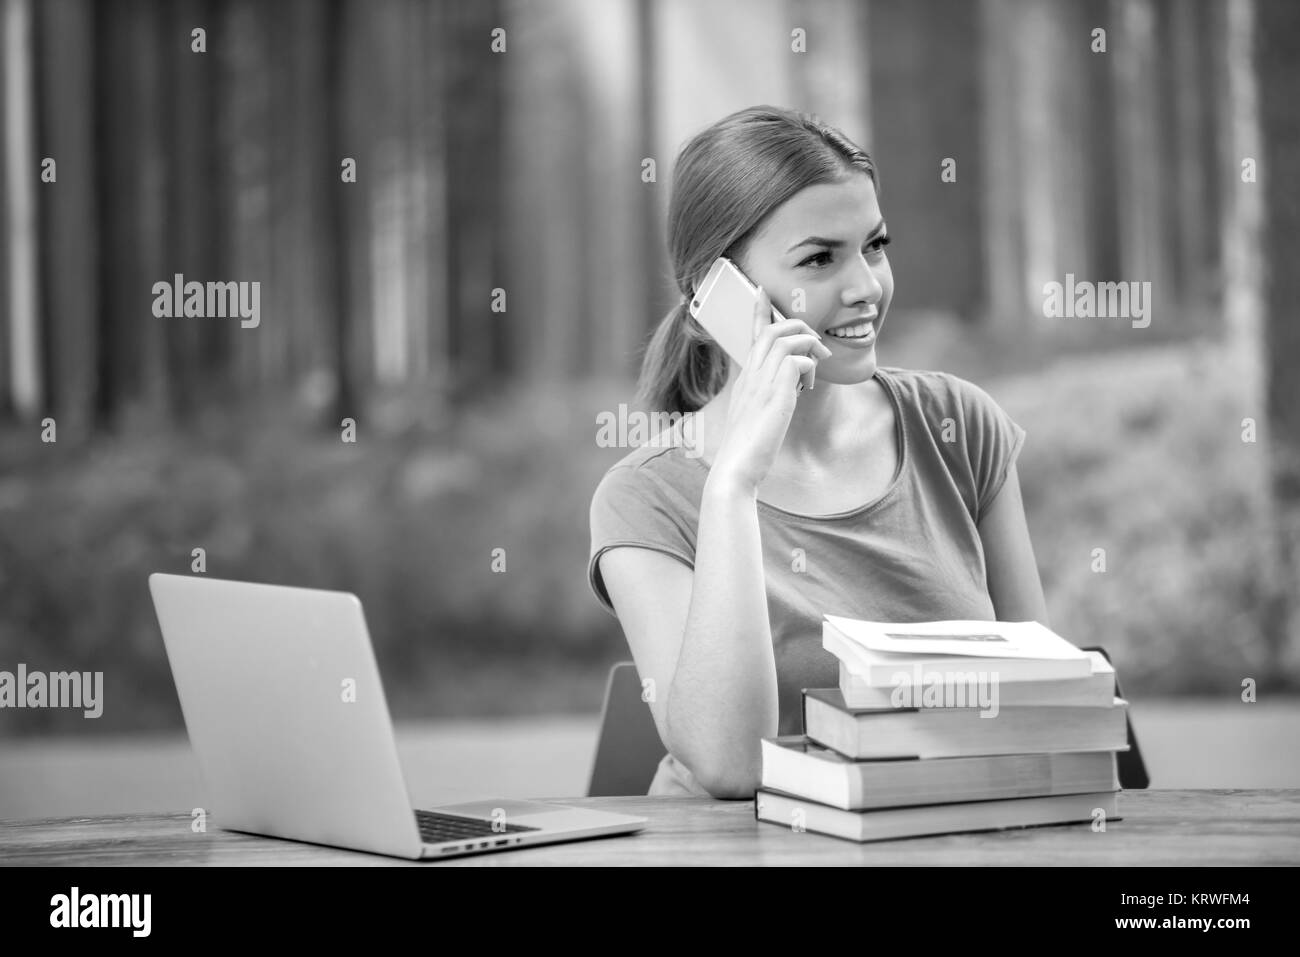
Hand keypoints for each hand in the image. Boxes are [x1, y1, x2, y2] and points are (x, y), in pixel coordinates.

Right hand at [709, 288, 831, 492]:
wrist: (736, 469)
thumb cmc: (748, 450)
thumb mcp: (757, 416)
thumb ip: (770, 397)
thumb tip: (791, 386)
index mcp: (746, 379)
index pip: (753, 336)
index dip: (759, 311)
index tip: (762, 291)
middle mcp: (751, 376)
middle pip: (772, 330)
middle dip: (797, 326)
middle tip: (816, 343)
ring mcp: (761, 383)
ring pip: (785, 339)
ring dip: (809, 345)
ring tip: (819, 364)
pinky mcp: (775, 394)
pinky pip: (796, 361)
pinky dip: (809, 367)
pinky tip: (809, 388)